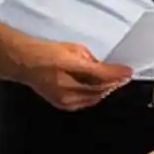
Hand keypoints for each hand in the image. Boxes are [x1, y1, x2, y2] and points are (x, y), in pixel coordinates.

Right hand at [15, 40, 131, 110]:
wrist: (25, 63)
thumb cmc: (46, 52)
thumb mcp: (73, 48)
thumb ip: (90, 58)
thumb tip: (102, 67)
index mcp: (69, 68)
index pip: (100, 74)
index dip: (117, 74)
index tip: (128, 72)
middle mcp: (67, 87)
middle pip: (99, 89)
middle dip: (113, 83)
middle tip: (123, 77)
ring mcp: (64, 99)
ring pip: (93, 98)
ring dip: (105, 91)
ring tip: (113, 83)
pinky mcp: (62, 105)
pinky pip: (84, 103)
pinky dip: (94, 96)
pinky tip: (97, 90)